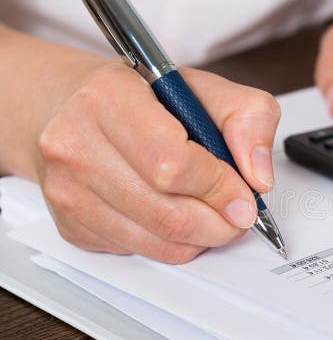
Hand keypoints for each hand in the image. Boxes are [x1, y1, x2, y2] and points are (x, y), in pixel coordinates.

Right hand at [35, 62, 280, 262]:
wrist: (72, 105)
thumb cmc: (142, 97)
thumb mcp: (206, 87)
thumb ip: (249, 119)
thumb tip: (259, 175)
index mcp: (108, 98)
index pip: (173, 165)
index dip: (219, 189)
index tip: (245, 195)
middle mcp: (75, 143)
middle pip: (167, 214)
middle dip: (219, 223)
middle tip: (239, 215)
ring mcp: (66, 189)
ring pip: (155, 240)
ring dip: (200, 238)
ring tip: (214, 215)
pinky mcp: (70, 225)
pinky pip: (137, 251)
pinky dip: (171, 244)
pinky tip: (176, 215)